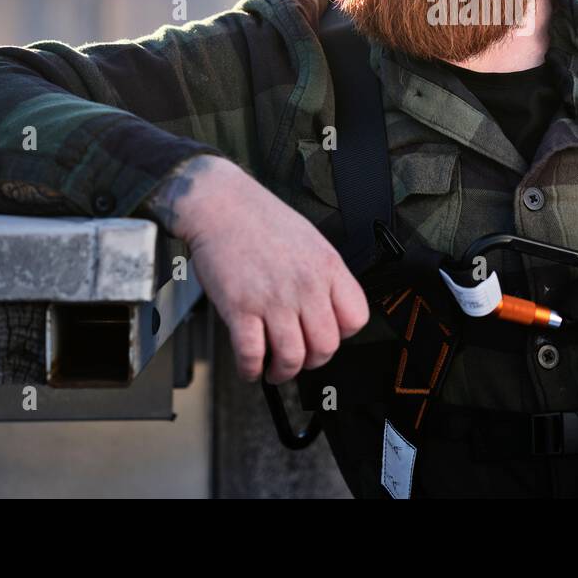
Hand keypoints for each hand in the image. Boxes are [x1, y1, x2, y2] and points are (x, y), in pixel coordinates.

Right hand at [142, 155, 369, 384]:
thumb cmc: (261, 220)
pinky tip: (250, 367)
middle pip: (326, 346)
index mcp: (327, 266)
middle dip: (312, 361)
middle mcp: (305, 285)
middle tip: (299, 358)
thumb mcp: (310, 241)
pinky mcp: (240, 308)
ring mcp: (273, 298)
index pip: (356, 319)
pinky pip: (252, 355)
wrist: (221, 204)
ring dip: (283, 372)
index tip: (327, 336)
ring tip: (274, 368)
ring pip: (292, 357)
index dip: (342, 335)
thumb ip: (322, 275)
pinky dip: (251, 370)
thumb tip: (325, 310)